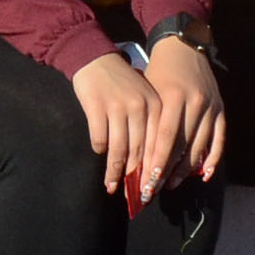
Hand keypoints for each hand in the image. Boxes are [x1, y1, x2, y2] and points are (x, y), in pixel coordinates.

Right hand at [71, 51, 158, 199]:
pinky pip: (99, 138)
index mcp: (156, 106)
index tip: (152, 190)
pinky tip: (99, 154)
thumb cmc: (122, 84)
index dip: (154, 171)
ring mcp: (118, 107)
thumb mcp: (144, 100)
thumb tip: (152, 165)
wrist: (96, 58)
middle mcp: (140, 107)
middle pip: (140, 151)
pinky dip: (99, 150)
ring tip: (112, 186)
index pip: (159, 145)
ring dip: (114, 171)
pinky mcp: (97, 107)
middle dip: (136, 177)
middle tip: (134, 197)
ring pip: (119, 149)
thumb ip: (150, 127)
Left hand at [144, 31, 226, 186]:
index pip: (165, 138)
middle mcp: (194, 103)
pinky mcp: (221, 109)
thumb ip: (148, 121)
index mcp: (172, 97)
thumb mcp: (149, 91)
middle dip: (168, 171)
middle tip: (155, 189)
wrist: (183, 46)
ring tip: (172, 183)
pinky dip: (213, 159)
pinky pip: (220, 140)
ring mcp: (211, 107)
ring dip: (187, 170)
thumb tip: (138, 156)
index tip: (148, 182)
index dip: (157, 162)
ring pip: (200, 146)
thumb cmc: (159, 70)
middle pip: (182, 146)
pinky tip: (204, 175)